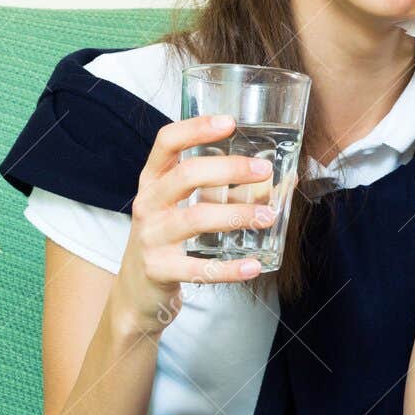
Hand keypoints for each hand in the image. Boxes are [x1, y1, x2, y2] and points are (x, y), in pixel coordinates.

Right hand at [113, 114, 277, 333]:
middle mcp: (148, 204)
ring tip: (268, 216)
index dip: (196, 128)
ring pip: (196, 219)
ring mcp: (151, 237)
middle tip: (264, 171)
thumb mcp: (180, 208)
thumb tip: (278, 179)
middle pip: (186, 175)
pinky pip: (199, 268)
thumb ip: (218, 191)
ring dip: (237, 215)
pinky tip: (254, 266)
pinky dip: (230, 269)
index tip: (230, 122)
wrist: (136, 292)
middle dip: (229, 169)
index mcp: (153, 181)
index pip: (167, 142)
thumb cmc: (167, 240)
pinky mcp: (159, 270)